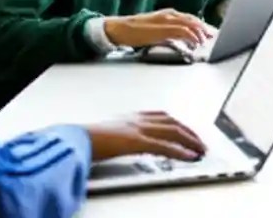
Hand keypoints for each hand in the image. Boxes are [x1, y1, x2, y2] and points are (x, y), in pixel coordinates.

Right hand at [84, 111, 206, 161]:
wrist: (72, 139)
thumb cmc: (83, 139)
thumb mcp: (106, 135)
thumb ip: (119, 138)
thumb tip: (123, 145)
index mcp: (130, 117)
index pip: (162, 116)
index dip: (178, 123)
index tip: (188, 131)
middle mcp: (137, 119)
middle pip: (172, 122)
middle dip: (190, 132)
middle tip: (201, 143)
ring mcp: (137, 128)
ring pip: (173, 131)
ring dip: (190, 140)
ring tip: (200, 150)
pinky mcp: (135, 141)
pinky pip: (164, 146)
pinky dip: (179, 151)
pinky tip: (189, 157)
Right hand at [103, 9, 214, 48]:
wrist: (119, 28)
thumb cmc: (134, 30)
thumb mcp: (154, 29)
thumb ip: (167, 31)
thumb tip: (178, 39)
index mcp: (167, 14)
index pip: (189, 18)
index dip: (200, 25)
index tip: (207, 33)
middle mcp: (169, 14)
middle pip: (192, 20)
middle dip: (203, 29)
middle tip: (210, 37)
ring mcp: (166, 20)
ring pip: (190, 24)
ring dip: (199, 33)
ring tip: (204, 41)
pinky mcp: (162, 29)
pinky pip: (182, 31)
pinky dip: (191, 36)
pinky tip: (194, 43)